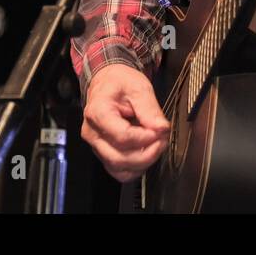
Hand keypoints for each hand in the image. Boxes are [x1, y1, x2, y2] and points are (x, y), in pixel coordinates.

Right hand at [81, 63, 169, 182]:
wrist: (107, 83)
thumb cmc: (120, 83)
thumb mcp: (138, 87)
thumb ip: (150, 109)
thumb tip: (161, 128)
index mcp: (98, 112)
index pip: (122, 136)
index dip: (145, 138)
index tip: (160, 131)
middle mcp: (92, 133)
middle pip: (119, 158)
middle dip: (147, 154)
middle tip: (163, 139)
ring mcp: (96, 146)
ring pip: (119, 169)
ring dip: (143, 163)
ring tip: (157, 145)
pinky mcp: (103, 153)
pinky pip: (118, 171)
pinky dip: (135, 168)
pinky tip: (147, 153)